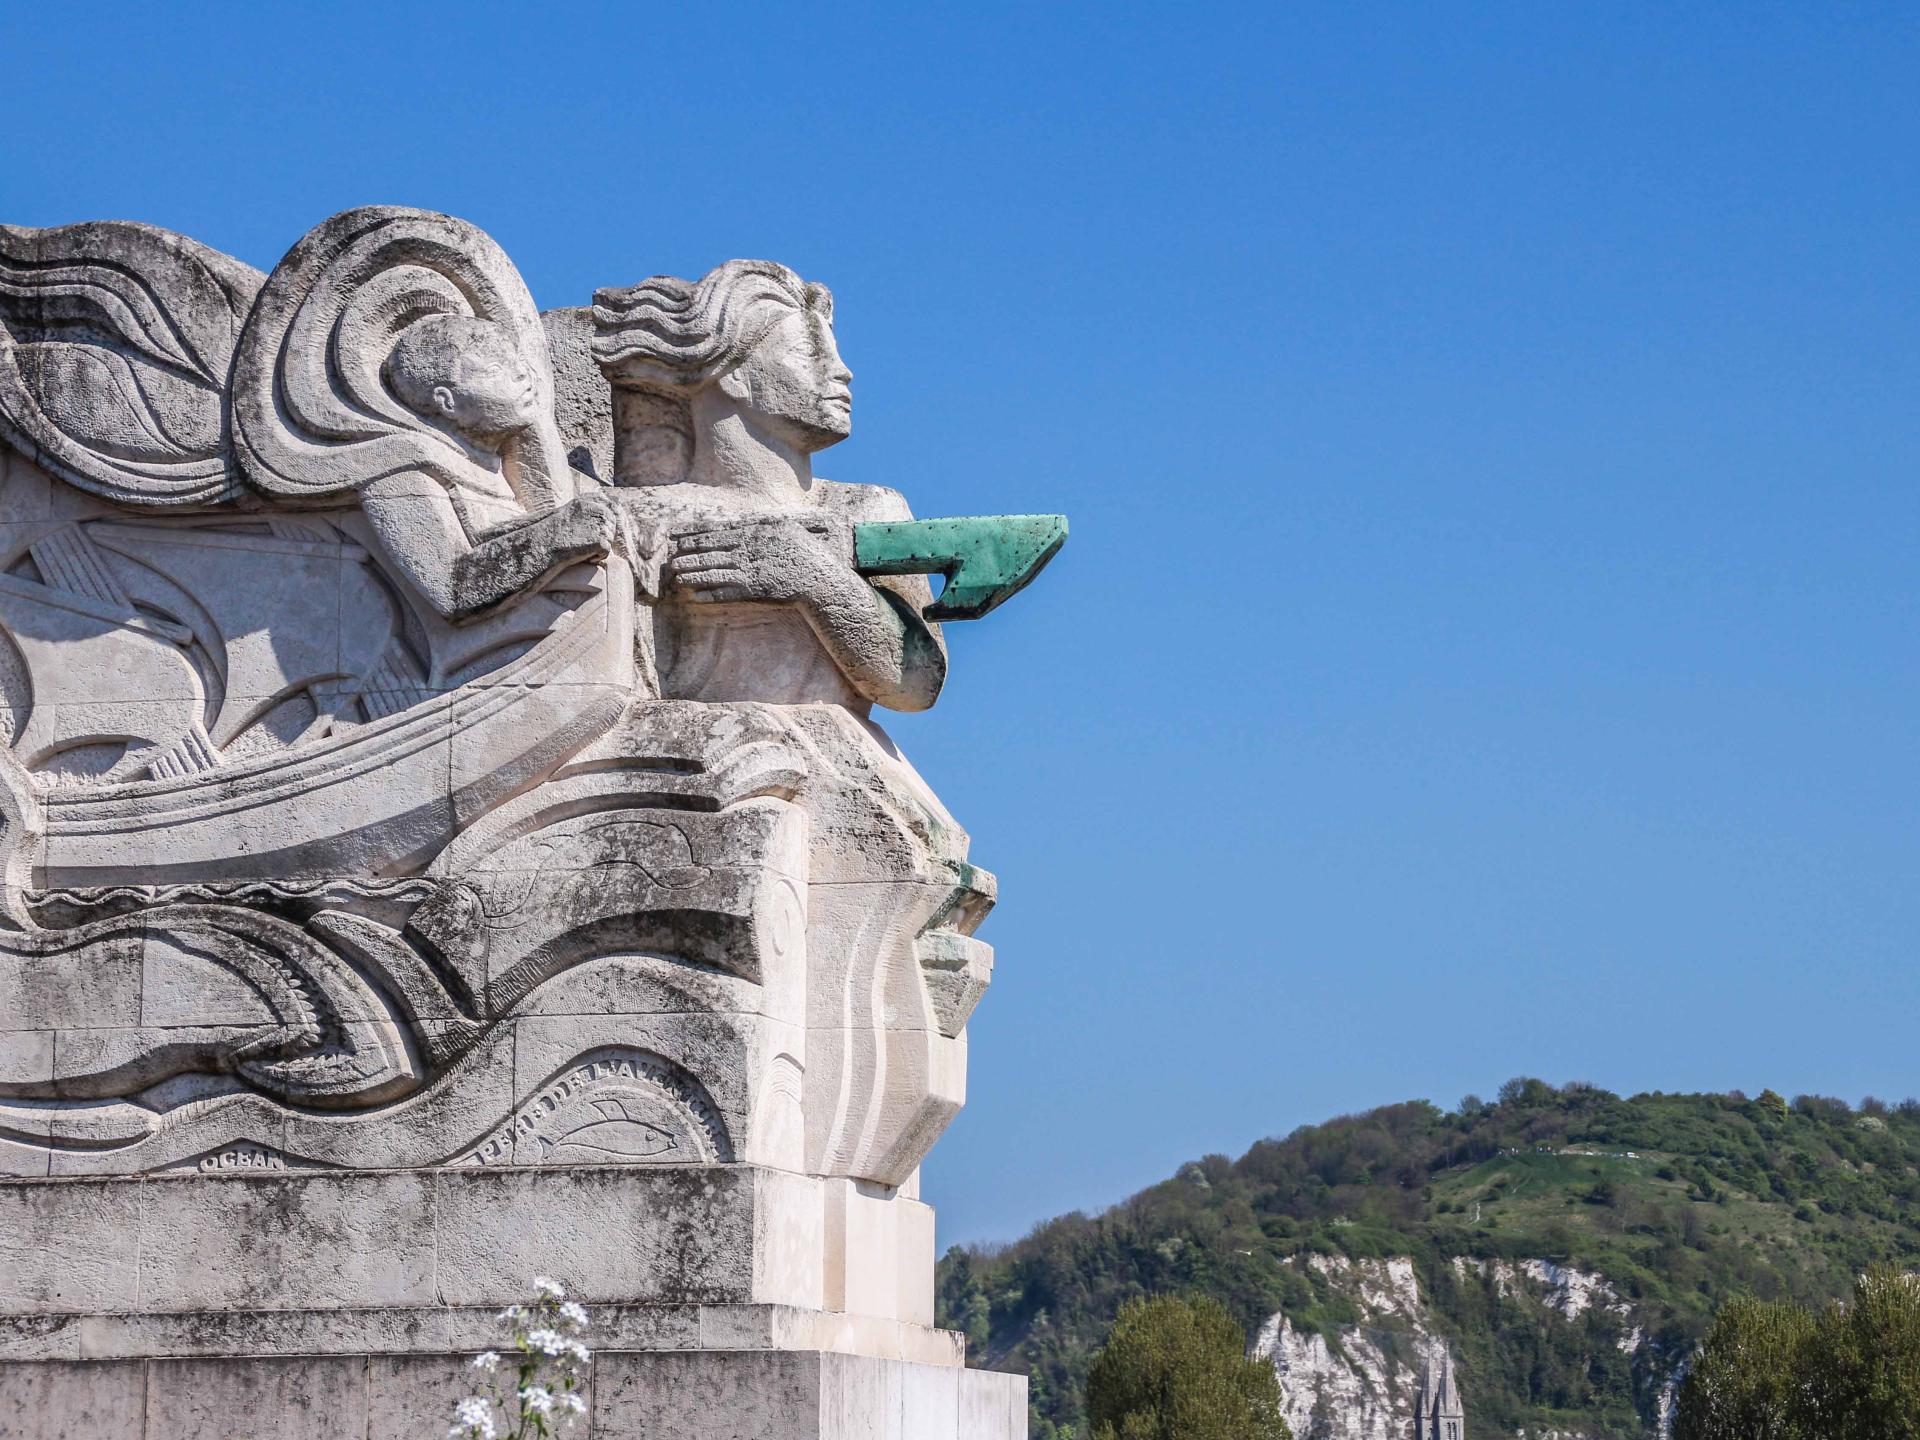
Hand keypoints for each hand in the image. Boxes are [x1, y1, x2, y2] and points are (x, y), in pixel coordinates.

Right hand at [545, 491, 623, 559]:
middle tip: (581, 539)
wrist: (543, 544)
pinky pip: (605, 553)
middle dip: (600, 535)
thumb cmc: (554, 531)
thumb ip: (589, 506)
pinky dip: (595, 557)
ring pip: (609, 540)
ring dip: (597, 547)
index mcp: (590, 501)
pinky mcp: (601, 541)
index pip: (611, 507)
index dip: (602, 521)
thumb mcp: (572, 510)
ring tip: (579, 545)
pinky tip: (581, 554)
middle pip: (611, 526)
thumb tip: (611, 504)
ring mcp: (601, 526)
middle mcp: (598, 510)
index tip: (590, 529)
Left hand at [665, 515, 848, 604]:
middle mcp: (750, 549)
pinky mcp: (755, 590)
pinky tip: (695, 596)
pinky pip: (726, 593)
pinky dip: (709, 594)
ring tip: (677, 576)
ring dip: (693, 574)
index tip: (677, 535)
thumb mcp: (788, 529)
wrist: (822, 580)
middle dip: (688, 554)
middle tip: (670, 557)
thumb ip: (763, 527)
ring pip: (714, 571)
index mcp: (756, 532)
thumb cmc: (808, 554)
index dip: (694, 534)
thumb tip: (742, 524)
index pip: (717, 531)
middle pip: (711, 551)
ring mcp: (751, 570)